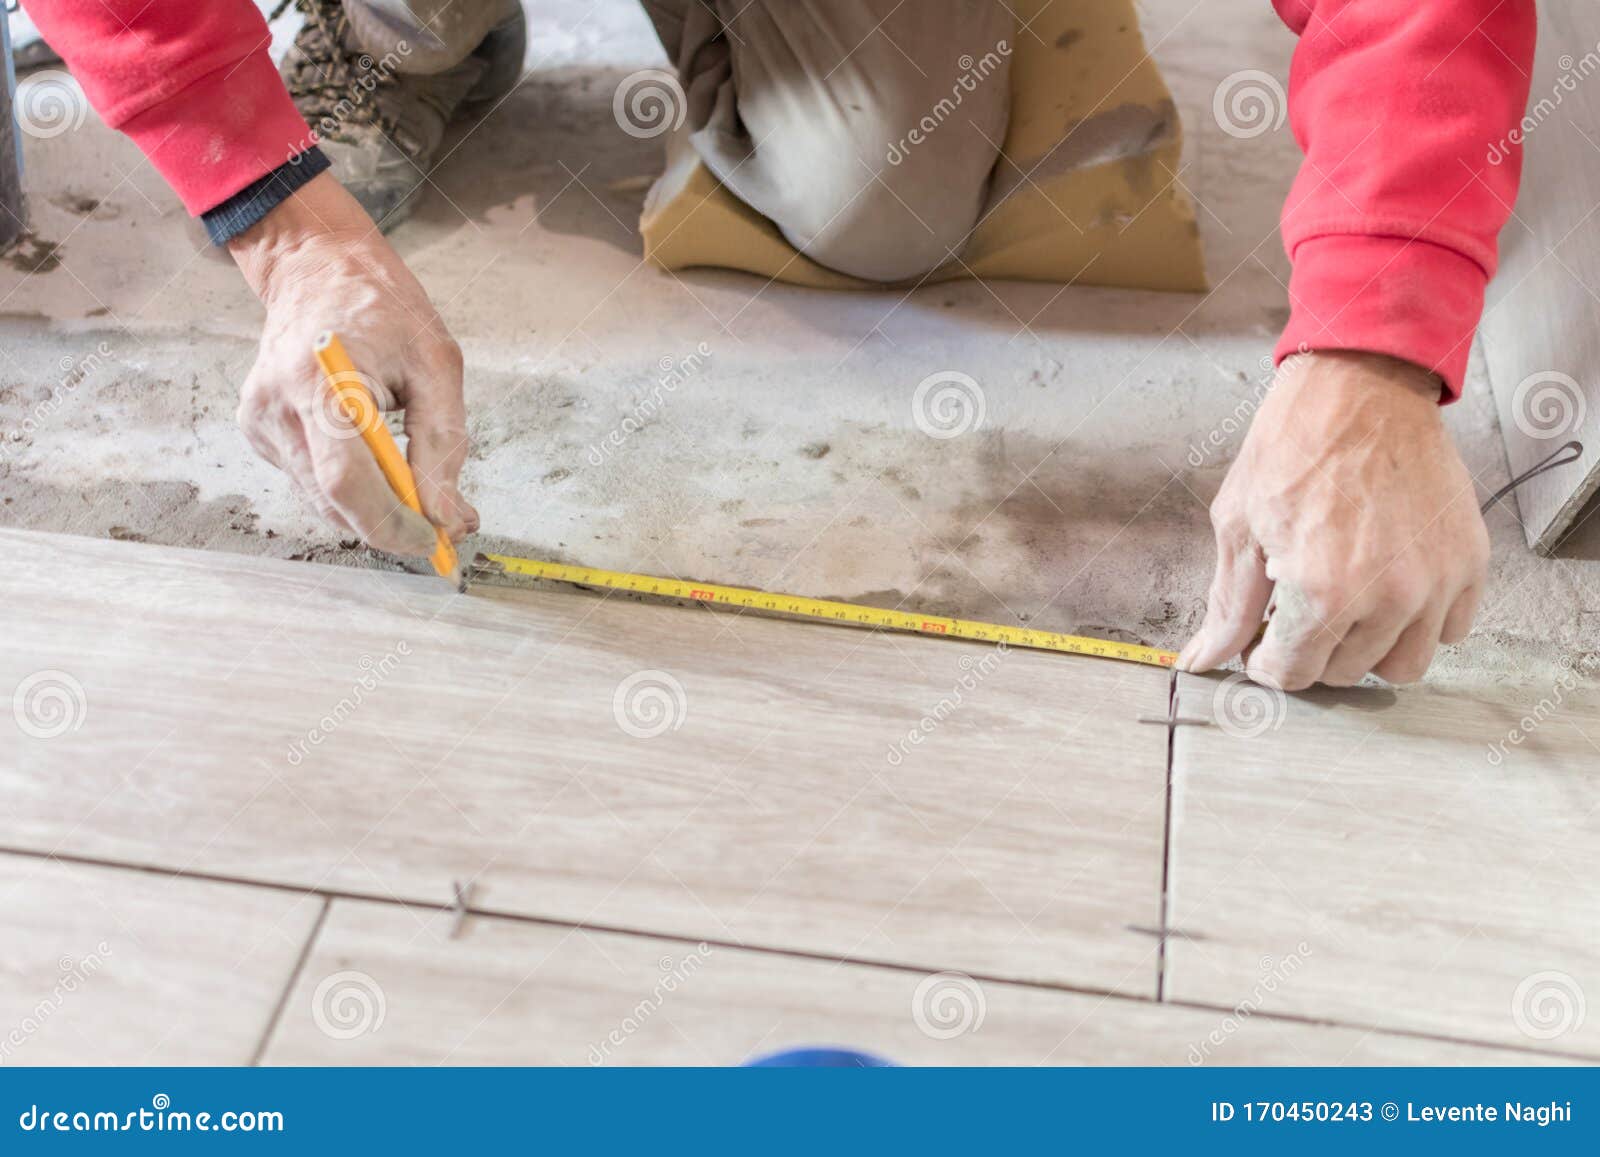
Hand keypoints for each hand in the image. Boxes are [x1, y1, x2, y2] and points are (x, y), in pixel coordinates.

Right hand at [227, 171, 477, 556]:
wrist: (318, 268)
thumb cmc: (384, 307)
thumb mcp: (437, 364)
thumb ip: (444, 442)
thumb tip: (447, 515)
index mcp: (322, 382)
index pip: (347, 483)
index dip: (392, 524)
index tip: (436, 539)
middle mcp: (278, 406)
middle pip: (332, 502)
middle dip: (391, 524)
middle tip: (441, 525)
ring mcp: (261, 421)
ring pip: (321, 500)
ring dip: (372, 510)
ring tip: (417, 491)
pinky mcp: (259, 430)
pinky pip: (310, 481)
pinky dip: (349, 488)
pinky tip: (374, 459)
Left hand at [1178, 351, 1487, 688]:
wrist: (1361, 386)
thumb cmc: (1295, 445)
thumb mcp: (1239, 525)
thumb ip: (1227, 606)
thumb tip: (1203, 660)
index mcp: (1323, 590)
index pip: (1293, 673)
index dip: (1267, 663)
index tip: (1262, 642)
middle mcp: (1388, 596)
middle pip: (1343, 673)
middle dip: (1310, 651)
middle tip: (1295, 612)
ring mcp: (1436, 582)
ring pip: (1400, 666)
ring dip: (1364, 648)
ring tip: (1341, 606)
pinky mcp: (1469, 563)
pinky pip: (1449, 631)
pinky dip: (1418, 624)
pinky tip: (1385, 591)